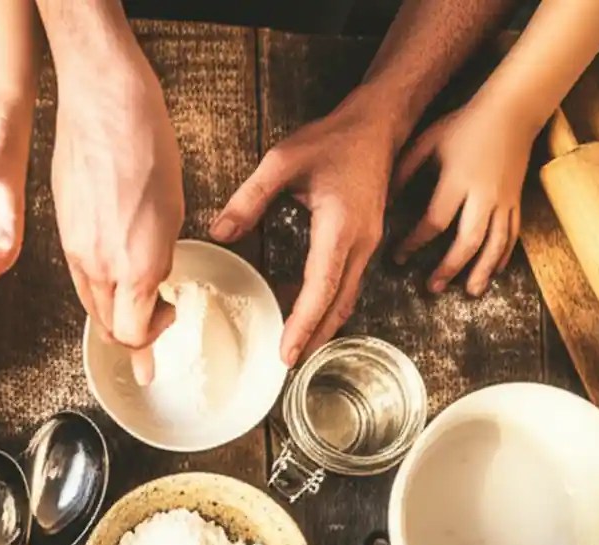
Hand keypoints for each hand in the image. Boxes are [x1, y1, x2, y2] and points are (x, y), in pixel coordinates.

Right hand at [53, 65, 183, 384]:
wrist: (104, 106)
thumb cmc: (146, 146)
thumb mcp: (173, 211)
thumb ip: (159, 257)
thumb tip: (153, 280)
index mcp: (134, 266)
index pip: (133, 333)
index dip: (151, 338)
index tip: (167, 321)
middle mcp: (99, 265)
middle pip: (108, 326)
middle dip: (134, 331)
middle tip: (154, 326)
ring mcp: (74, 249)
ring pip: (90, 302)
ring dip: (114, 309)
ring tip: (136, 300)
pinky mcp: (62, 231)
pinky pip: (79, 272)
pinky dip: (98, 282)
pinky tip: (114, 267)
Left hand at [210, 97, 398, 365]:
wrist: (377, 125)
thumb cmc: (333, 140)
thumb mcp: (282, 161)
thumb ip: (249, 198)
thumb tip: (221, 232)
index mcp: (340, 227)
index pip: (321, 287)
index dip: (304, 323)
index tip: (288, 351)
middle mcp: (360, 242)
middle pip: (338, 303)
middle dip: (315, 336)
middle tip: (289, 365)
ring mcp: (368, 244)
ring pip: (346, 296)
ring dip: (324, 324)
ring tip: (298, 349)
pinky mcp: (365, 241)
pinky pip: (348, 282)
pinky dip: (330, 303)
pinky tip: (311, 313)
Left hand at [393, 102, 530, 295]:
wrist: (512, 110)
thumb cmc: (464, 125)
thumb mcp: (428, 142)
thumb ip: (404, 171)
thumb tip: (382, 200)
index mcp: (457, 180)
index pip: (434, 221)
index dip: (414, 242)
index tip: (397, 257)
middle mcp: (483, 195)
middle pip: (467, 241)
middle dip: (449, 267)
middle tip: (431, 287)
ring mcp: (504, 200)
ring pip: (495, 244)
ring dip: (481, 271)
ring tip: (468, 293)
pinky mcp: (516, 201)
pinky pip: (511, 235)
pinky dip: (502, 257)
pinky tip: (492, 273)